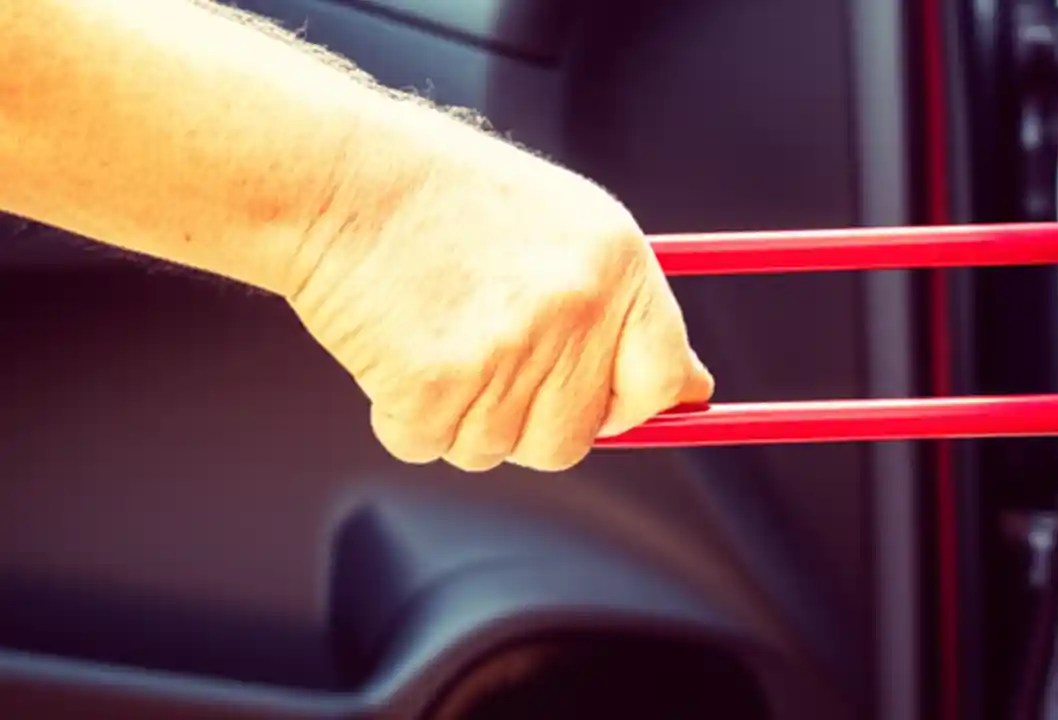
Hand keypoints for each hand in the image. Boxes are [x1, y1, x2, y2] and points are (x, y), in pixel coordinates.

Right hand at [288, 120, 712, 471]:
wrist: (340, 176)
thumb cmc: (448, 196)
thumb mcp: (569, 226)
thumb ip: (631, 309)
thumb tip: (689, 392)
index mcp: (618, 264)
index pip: (660, 380)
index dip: (629, 405)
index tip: (602, 403)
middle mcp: (575, 309)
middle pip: (573, 439)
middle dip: (529, 417)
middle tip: (488, 355)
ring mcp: (506, 353)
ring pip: (495, 450)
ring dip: (461, 414)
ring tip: (436, 333)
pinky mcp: (434, 388)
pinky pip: (429, 446)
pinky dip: (405, 415)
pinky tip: (397, 347)